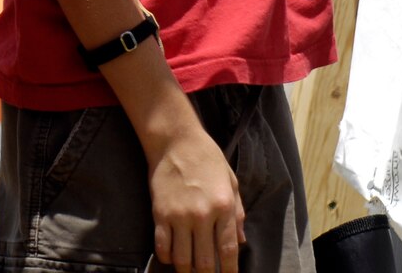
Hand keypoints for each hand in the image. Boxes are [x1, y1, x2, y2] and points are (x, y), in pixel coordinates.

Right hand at [147, 125, 243, 272]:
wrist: (176, 141)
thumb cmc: (207, 158)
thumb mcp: (230, 181)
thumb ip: (238, 213)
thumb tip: (241, 241)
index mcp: (224, 206)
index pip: (228, 250)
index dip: (229, 271)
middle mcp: (203, 215)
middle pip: (205, 262)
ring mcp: (179, 216)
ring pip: (182, 260)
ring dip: (186, 270)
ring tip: (189, 269)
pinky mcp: (160, 214)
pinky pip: (162, 247)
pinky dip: (167, 257)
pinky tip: (172, 256)